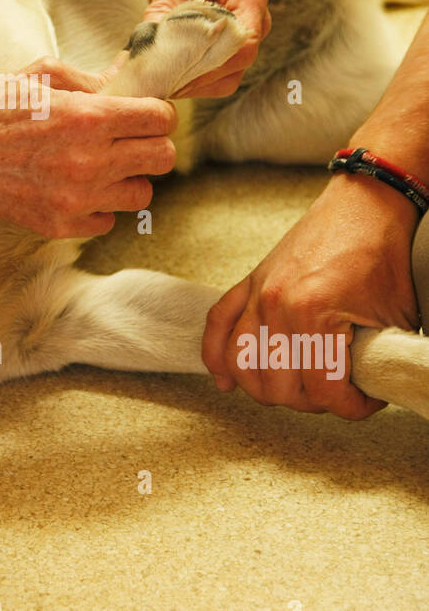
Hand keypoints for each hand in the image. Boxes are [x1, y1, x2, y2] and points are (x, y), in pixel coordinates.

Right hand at [0, 76, 177, 238]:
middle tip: (130, 141)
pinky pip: (109, 221)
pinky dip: (100, 207)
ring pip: (143, 194)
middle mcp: (90, 160)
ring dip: (128, 179)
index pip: (161, 119)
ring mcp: (77, 198)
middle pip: (163, 158)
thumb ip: (95, 80)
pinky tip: (79, 189)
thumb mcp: (46, 76)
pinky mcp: (61, 225)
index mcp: (90, 116)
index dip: (156, 114)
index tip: (143, 116)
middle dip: (150, 145)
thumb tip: (133, 78)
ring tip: (104, 168)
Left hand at [107, 0, 269, 97]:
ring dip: (196, 82)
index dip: (212, 62)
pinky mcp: (227, 43)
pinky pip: (218, 72)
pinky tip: (167, 76)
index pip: (243, 43)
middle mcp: (254, 17)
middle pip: (237, 64)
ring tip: (161, 81)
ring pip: (229, 75)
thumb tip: (143, 52)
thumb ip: (163, 13)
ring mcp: (243, 33)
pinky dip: (194, 78)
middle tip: (161, 81)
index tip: (178, 69)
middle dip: (199, 75)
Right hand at [202, 173, 419, 418]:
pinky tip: (225, 381)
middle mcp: (276, 305)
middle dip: (313, 400)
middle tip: (337, 391)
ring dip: (268, 389)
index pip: (324, 391)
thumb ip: (376, 360)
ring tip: (298, 388)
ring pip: (242, 365)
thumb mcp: (394, 315)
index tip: (366, 400)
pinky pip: (217, 326)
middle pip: (279, 388)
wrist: (367, 204)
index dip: (352, 406)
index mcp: (314, 313)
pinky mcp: (249, 283)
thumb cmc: (383, 250)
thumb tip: (365, 392)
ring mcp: (257, 293)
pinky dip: (216, 358)